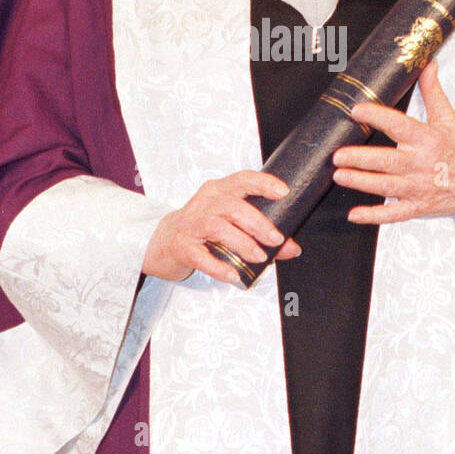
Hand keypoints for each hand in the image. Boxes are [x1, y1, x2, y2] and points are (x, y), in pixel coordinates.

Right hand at [141, 171, 300, 284]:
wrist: (162, 242)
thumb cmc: (202, 229)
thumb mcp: (229, 224)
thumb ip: (261, 233)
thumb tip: (292, 248)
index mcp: (218, 191)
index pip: (242, 179)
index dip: (263, 183)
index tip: (283, 192)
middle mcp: (204, 203)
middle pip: (232, 206)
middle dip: (258, 223)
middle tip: (276, 239)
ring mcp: (190, 224)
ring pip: (217, 227)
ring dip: (242, 242)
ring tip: (259, 256)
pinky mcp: (181, 247)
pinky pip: (200, 256)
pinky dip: (218, 266)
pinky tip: (233, 274)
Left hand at [331, 60, 454, 223]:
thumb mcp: (450, 118)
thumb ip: (433, 92)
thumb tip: (427, 66)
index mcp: (428, 139)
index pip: (398, 125)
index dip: (376, 117)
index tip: (357, 111)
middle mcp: (421, 164)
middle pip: (387, 161)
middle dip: (360, 158)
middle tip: (338, 155)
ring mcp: (420, 188)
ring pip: (386, 186)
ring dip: (361, 182)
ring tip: (340, 175)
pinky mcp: (420, 206)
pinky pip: (395, 213)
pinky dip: (374, 216)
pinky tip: (355, 214)